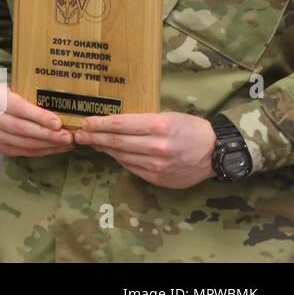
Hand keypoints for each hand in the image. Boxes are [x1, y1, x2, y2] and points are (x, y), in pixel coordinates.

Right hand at [0, 82, 73, 156]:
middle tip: (68, 137)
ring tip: (67, 143)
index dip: (38, 116)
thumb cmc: (9, 93)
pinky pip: (25, 151)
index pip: (18, 107)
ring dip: (48, 144)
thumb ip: (33, 93)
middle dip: (48, 134)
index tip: (58, 123)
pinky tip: (57, 147)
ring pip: (24, 143)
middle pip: (22, 128)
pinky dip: (43, 150)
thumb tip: (63, 101)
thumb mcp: (16, 86)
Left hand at [75, 112, 215, 188]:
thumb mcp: (167, 116)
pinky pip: (131, 167)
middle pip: (116, 141)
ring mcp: (157, 165)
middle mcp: (157, 146)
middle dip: (94, 137)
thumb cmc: (189, 128)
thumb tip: (112, 124)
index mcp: (159, 126)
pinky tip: (110, 152)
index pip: (120, 125)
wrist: (215, 152)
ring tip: (90, 142)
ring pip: (121, 155)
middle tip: (79, 133)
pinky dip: (118, 158)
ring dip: (103, 148)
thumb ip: (141, 120)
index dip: (99, 123)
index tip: (85, 121)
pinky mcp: (158, 178)